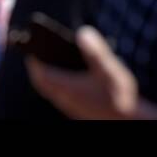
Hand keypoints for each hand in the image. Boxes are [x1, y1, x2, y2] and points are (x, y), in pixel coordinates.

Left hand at [24, 26, 156, 119]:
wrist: (127, 124)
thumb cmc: (118, 98)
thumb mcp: (108, 70)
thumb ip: (95, 51)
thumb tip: (83, 32)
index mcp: (66, 88)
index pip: (40, 74)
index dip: (33, 61)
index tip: (29, 48)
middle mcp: (65, 99)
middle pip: (43, 83)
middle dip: (40, 68)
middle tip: (38, 53)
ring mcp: (71, 107)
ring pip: (52, 91)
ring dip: (50, 77)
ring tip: (53, 60)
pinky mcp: (78, 111)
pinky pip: (62, 96)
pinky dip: (60, 85)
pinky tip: (71, 76)